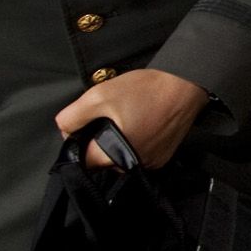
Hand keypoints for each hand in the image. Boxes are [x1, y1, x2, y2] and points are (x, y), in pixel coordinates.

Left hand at [54, 68, 211, 169]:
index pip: (83, 162)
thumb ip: (73, 116)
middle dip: (99, 141)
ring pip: (121, 158)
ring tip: (128, 118)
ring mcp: (151, 163)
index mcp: (114, 155)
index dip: (78, 142)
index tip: (86, 126)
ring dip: (118, 143)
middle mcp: (133, 165)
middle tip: (110, 116)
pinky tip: (142, 123)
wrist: (186, 85)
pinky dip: (136, 142)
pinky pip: (139, 155)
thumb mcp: (99, 95)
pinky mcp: (163, 157)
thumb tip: (64, 129)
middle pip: (102, 160)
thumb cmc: (146, 89)